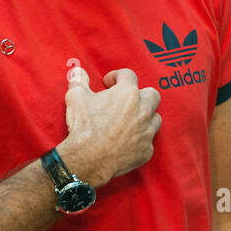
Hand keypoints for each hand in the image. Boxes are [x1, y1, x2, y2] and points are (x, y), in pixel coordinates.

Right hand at [57, 66, 160, 186]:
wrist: (87, 159)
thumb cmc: (83, 127)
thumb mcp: (76, 98)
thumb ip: (79, 80)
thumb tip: (77, 71)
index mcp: (128, 93)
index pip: (128, 75)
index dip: (117, 76)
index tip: (108, 83)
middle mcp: (143, 110)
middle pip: (151, 94)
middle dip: (139, 95)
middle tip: (124, 101)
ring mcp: (147, 131)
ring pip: (155, 118)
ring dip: (145, 117)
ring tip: (129, 121)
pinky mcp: (146, 150)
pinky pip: (148, 141)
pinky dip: (140, 140)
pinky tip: (127, 142)